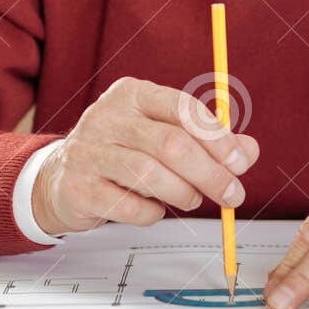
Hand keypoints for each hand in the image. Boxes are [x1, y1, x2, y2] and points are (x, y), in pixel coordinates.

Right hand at [32, 76, 257, 234]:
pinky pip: (127, 205)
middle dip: (210, 174)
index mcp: (134, 94)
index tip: (239, 162)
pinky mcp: (78, 187)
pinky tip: (156, 210)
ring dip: (183, 193)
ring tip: (192, 199)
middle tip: (232, 194)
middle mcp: (108, 117)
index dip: (217, 137)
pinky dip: (152, 213)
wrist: (60, 178)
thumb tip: (248, 150)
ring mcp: (89, 151)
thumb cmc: (122, 152)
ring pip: (150, 175)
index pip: (182, 108)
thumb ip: (208, 140)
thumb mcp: (164, 134)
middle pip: (171, 144)